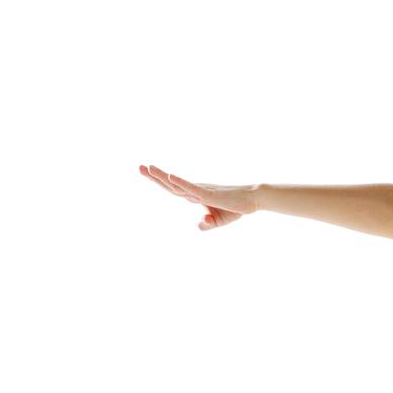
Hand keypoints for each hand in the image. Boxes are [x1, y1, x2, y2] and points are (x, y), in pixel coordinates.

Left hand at [140, 164, 257, 229]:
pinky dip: (181, 183)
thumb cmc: (236, 208)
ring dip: (163, 177)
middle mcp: (195, 191)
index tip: (146, 171)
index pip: (173, 188)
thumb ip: (208, 224)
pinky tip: (171, 178)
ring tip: (149, 168)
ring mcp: (201, 192)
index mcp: (195, 195)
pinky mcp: (210, 194)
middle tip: (139, 167)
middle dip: (154, 176)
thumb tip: (199, 224)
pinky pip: (193, 189)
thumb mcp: (219, 220)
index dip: (159, 181)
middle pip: (171, 184)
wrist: (252, 201)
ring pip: (178, 185)